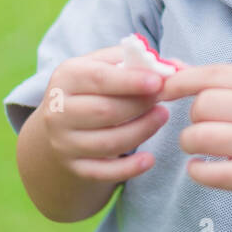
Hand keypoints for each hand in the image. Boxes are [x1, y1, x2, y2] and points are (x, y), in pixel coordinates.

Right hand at [41, 43, 186, 183]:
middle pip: (105, 111)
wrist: (62, 121)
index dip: (131, 81)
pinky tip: (150, 159)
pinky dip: (130, 168)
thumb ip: (135, 60)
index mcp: (66, 77)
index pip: (99, 78)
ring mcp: (64, 142)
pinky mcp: (74, 166)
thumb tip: (174, 66)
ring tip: (162, 116)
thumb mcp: (104, 65)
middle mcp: (58, 111)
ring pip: (109, 142)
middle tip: (164, 99)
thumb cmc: (93, 86)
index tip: (158, 82)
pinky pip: (104, 172)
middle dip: (141, 106)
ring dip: (142, 130)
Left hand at [158, 64, 231, 210]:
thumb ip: (222, 82)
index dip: (182, 79)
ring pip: (200, 136)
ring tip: (198, 148)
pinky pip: (209, 172)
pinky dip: (196, 170)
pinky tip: (201, 167)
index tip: (162, 89)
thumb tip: (172, 66)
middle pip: (203, 104)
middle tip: (203, 126)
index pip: (214, 73)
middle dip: (193, 116)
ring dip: (189, 143)